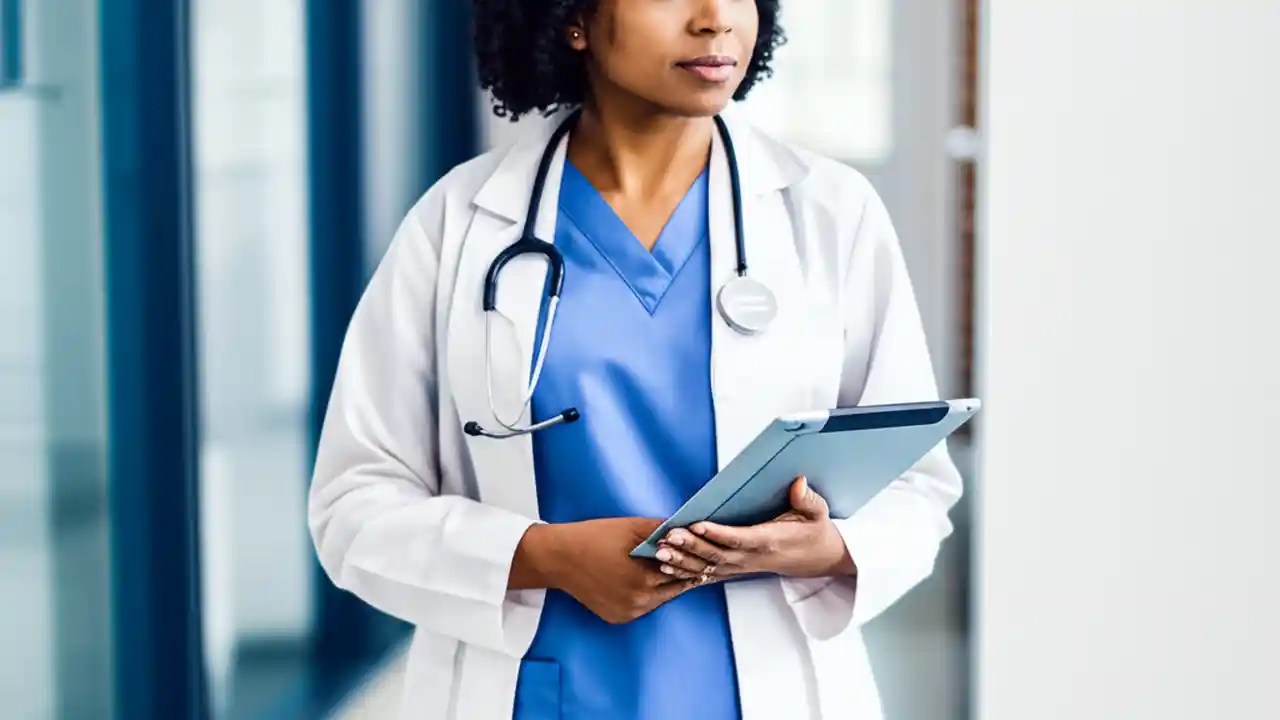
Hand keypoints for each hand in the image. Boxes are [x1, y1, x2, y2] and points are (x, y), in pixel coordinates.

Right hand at [512, 517, 698, 623]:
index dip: (692, 561)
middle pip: (674, 589)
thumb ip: (664, 529)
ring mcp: (627, 613)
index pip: (682, 573)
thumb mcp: (632, 527)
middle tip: (693, 560)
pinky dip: (648, 594)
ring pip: (660, 599)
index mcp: (644, 580)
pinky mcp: (617, 618)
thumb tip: (689, 526)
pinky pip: (642, 606)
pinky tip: (647, 578)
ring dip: (666, 585)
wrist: (558, 557)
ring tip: (672, 567)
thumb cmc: (594, 538)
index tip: (700, 553)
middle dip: (682, 573)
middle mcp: (638, 602)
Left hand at [654, 477, 854, 582]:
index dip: (718, 534)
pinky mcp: (737, 570)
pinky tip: (667, 566)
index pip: (740, 539)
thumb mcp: (818, 513)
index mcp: (771, 541)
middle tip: (668, 537)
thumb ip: (807, 499)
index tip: (697, 525)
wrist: (819, 559)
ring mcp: (743, 566)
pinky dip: (687, 571)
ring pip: (709, 567)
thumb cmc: (814, 532)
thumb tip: (799, 483)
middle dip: (691, 547)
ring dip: (683, 561)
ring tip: (660, 553)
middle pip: (718, 555)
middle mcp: (753, 557)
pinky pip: (709, 574)